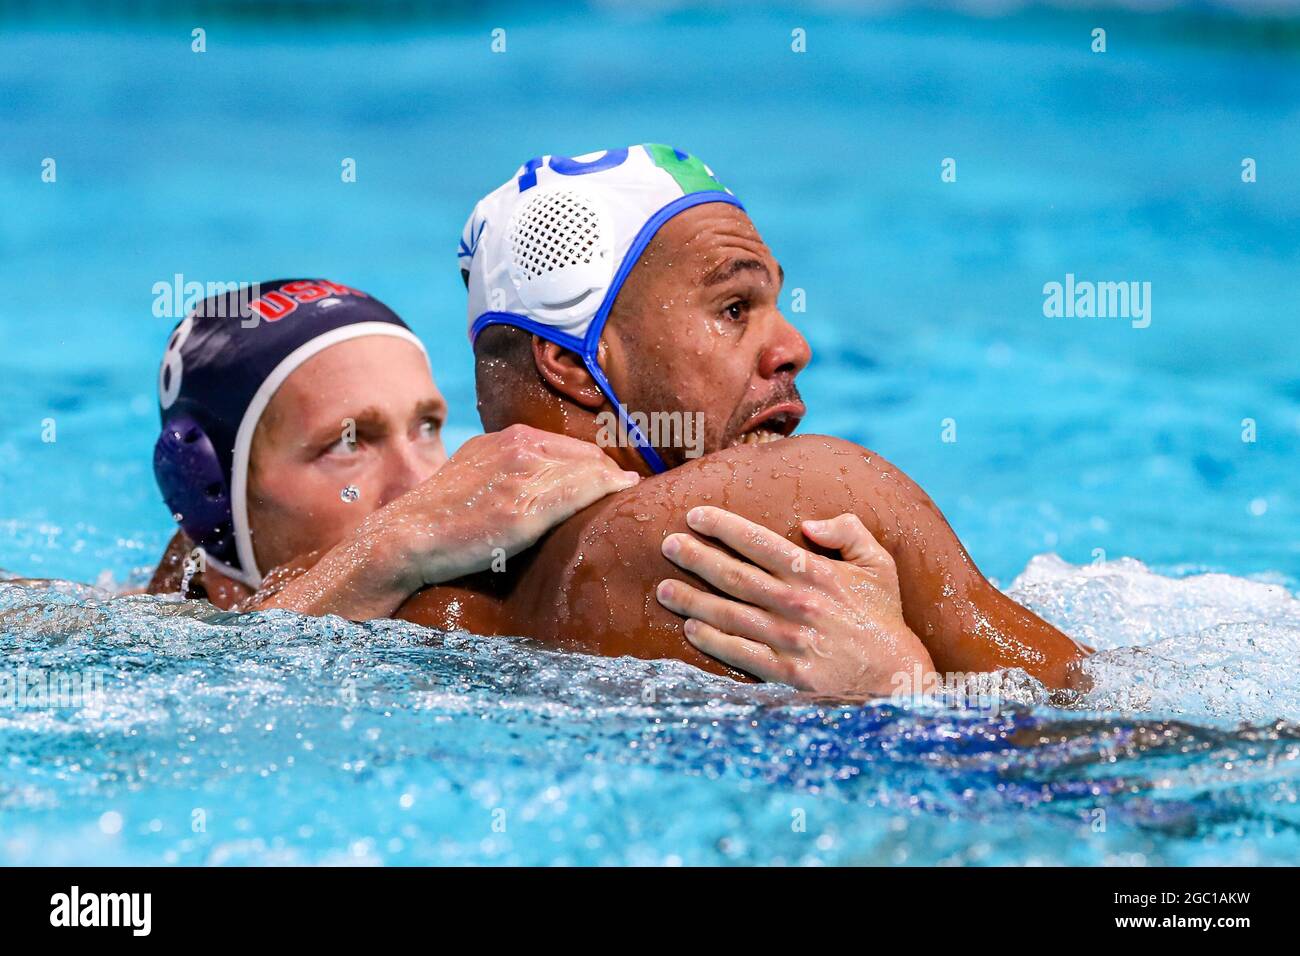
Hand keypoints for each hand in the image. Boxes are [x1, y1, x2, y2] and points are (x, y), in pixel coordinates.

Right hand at [375, 424, 640, 587]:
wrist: (406, 538)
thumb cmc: (437, 518)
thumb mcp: (470, 475)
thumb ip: (503, 469)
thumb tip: (535, 482)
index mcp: (503, 439)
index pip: (565, 446)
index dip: (592, 463)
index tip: (610, 477)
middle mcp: (516, 447)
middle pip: (584, 455)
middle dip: (607, 470)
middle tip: (628, 487)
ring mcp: (523, 475)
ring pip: (589, 469)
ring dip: (613, 481)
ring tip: (631, 494)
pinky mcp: (526, 507)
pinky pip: (583, 490)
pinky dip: (608, 489)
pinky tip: (624, 494)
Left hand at [655, 506, 934, 696]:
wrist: (897, 677)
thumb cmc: (883, 617)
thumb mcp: (879, 565)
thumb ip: (849, 532)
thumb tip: (809, 523)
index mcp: (816, 573)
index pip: (759, 543)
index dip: (723, 527)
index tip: (695, 516)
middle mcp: (797, 604)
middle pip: (734, 576)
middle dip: (696, 558)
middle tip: (667, 545)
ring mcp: (789, 640)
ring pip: (729, 614)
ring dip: (692, 600)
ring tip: (662, 589)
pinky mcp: (785, 673)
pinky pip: (740, 653)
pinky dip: (712, 640)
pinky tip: (691, 628)